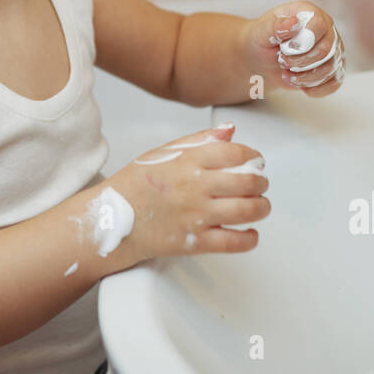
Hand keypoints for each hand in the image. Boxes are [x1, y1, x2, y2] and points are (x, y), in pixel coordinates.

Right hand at [111, 123, 268, 259]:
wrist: (111, 218)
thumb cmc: (136, 185)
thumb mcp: (164, 153)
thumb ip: (199, 140)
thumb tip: (230, 131)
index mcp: (187, 161)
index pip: (234, 153)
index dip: (252, 155)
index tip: (256, 160)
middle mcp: (195, 186)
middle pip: (247, 181)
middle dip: (261, 182)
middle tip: (260, 184)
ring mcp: (196, 215)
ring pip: (246, 210)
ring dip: (261, 207)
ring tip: (260, 206)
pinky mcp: (195, 242)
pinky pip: (232, 242)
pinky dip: (249, 239)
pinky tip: (250, 233)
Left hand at [247, 1, 344, 96]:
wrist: (263, 58)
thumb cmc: (263, 40)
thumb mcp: (261, 31)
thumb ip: (275, 26)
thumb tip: (292, 23)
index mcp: (310, 13)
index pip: (319, 24)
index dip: (302, 42)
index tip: (284, 49)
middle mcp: (326, 29)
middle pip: (326, 50)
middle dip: (301, 62)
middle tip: (282, 63)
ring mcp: (333, 50)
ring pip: (330, 69)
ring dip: (305, 77)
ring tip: (287, 75)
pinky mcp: (333, 69)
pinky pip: (334, 83)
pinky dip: (316, 89)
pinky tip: (301, 86)